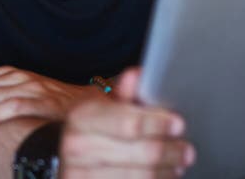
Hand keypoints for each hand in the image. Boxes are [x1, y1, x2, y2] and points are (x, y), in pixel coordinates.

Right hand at [60, 68, 195, 177]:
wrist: (58, 156)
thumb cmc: (88, 128)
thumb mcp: (102, 105)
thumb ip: (124, 93)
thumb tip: (138, 75)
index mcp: (82, 118)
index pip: (130, 124)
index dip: (158, 124)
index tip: (178, 124)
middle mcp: (77, 148)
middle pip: (141, 154)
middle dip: (170, 152)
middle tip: (187, 151)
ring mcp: (79, 175)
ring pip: (140, 178)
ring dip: (165, 172)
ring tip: (177, 165)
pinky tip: (162, 177)